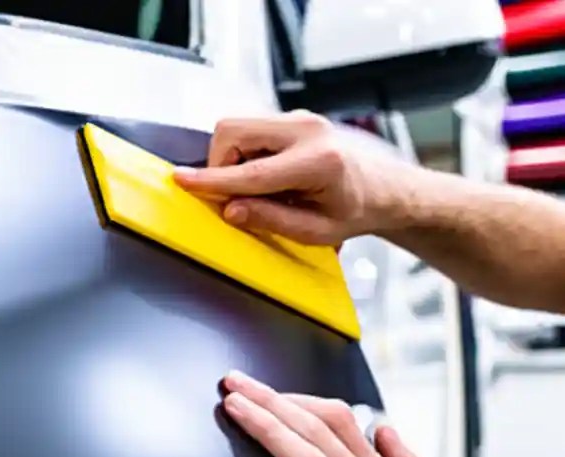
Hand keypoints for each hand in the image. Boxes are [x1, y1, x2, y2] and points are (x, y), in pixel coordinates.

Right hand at [172, 111, 427, 245]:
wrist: (382, 189)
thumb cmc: (353, 213)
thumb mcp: (316, 232)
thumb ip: (271, 220)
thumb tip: (230, 210)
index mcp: (318, 162)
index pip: (252, 172)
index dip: (213, 180)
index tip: (182, 181)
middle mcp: (307, 131)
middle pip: (234, 132)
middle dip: (220, 165)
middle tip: (233, 196)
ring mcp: (299, 118)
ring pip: (236, 127)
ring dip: (231, 159)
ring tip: (256, 187)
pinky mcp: (291, 117)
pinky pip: (249, 130)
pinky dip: (244, 154)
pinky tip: (267, 175)